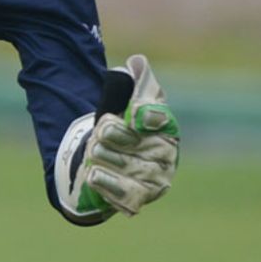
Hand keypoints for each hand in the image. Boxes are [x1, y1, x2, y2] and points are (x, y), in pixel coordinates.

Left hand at [60, 55, 179, 218]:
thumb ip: (136, 78)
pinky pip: (123, 194)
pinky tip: (93, 174)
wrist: (110, 156)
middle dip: (109, 134)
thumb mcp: (129, 95)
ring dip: (102, 156)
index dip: (146, 114)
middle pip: (134, 143)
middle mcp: (167, 154)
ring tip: (93, 150)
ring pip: (125, 166)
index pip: (160, 117)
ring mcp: (155, 179)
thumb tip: (137, 63)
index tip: (132, 113)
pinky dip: (105, 183)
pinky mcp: (139, 199)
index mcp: (167, 125)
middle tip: (99, 131)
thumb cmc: (124, 122)